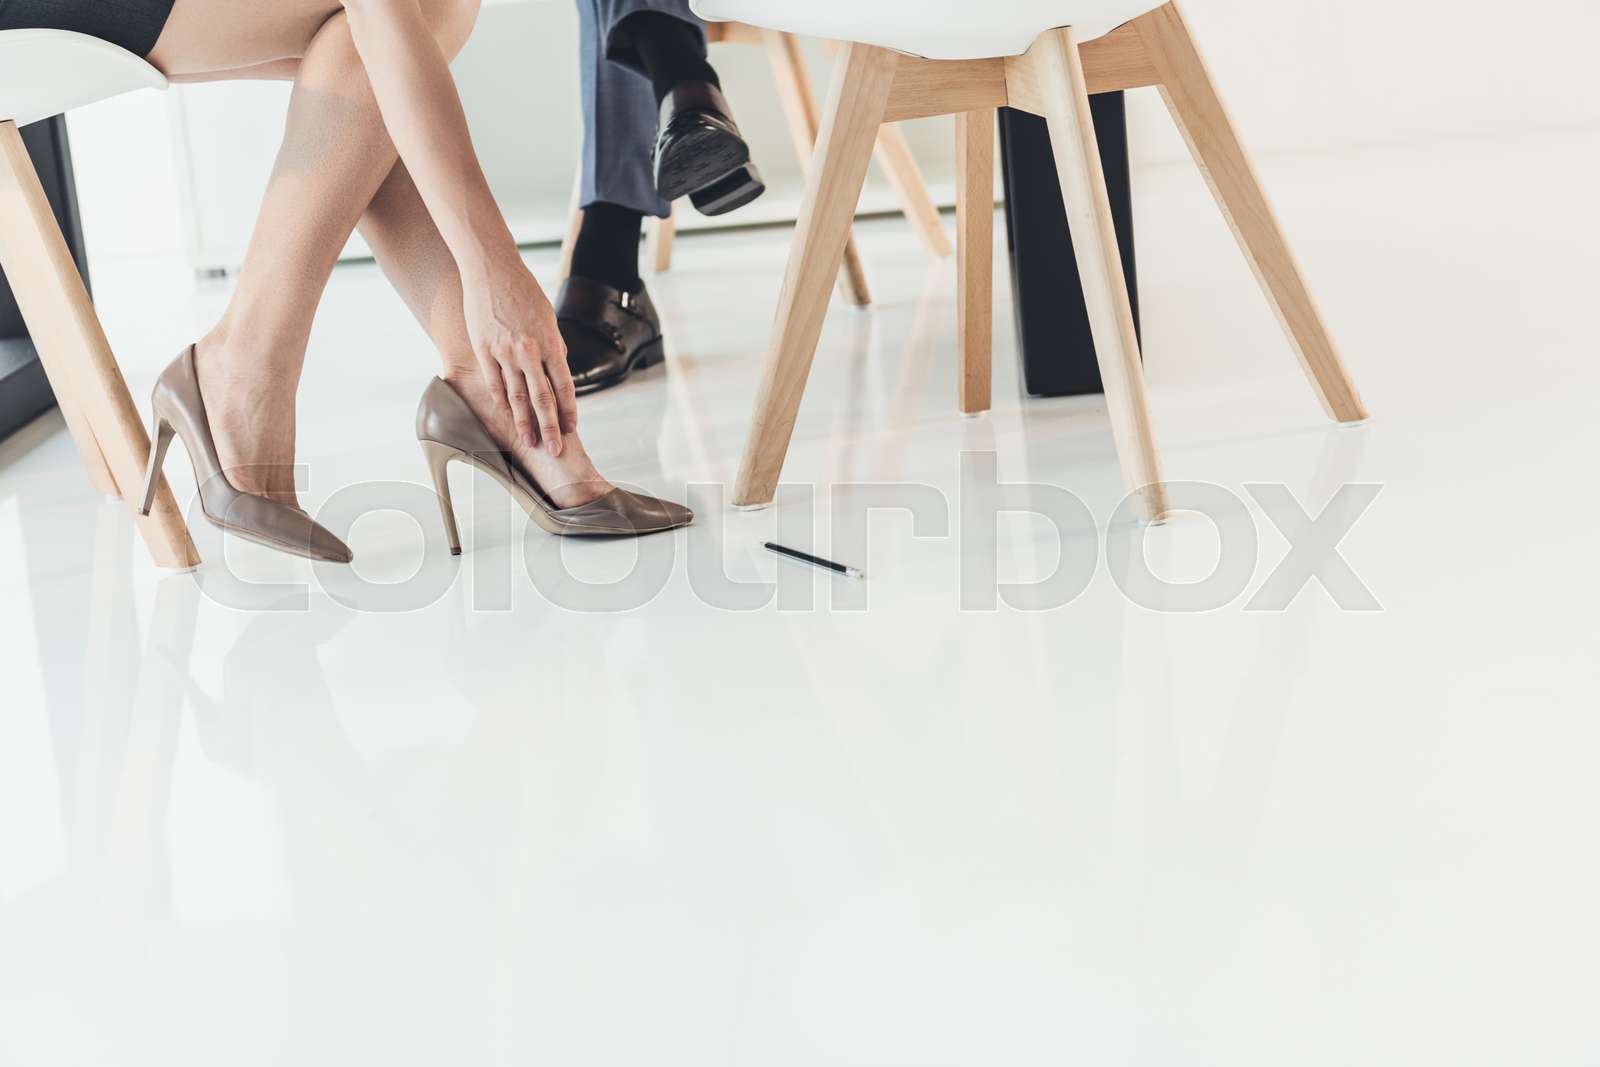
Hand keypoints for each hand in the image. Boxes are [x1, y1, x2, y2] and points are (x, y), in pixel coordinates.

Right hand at [461, 257, 576, 454]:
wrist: (493, 269)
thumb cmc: (524, 292)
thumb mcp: (548, 319)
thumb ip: (553, 347)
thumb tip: (557, 371)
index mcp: (551, 343)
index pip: (564, 386)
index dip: (569, 411)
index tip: (572, 429)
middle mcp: (530, 352)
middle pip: (543, 399)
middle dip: (550, 428)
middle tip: (555, 450)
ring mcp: (505, 352)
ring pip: (517, 397)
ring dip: (524, 423)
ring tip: (530, 442)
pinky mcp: (484, 350)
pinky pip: (494, 384)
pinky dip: (502, 402)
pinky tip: (507, 417)